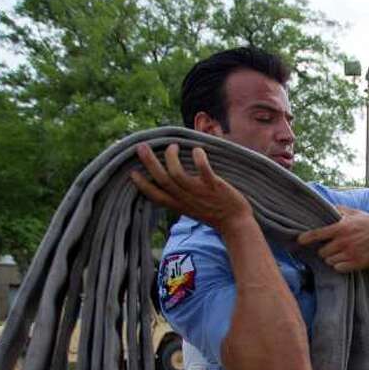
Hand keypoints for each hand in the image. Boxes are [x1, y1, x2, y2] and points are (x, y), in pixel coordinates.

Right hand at [130, 143, 252, 229]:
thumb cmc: (215, 214)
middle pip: (162, 180)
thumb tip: (173, 182)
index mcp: (180, 205)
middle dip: (149, 163)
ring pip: (177, 174)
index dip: (143, 185)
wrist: (236, 224)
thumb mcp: (192, 209)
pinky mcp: (215, 187)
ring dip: (172, 157)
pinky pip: (203, 170)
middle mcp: (186, 199)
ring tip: (173, 146)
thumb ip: (181, 197)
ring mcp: (200, 193)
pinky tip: (197, 149)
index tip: (132, 172)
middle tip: (141, 147)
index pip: (156, 196)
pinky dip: (198, 158)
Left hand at [298, 207, 368, 271]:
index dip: (305, 238)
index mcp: (341, 227)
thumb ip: (338, 210)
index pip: (317, 234)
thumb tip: (325, 208)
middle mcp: (344, 241)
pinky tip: (344, 260)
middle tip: (330, 247)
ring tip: (339, 253)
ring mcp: (350, 254)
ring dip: (332, 258)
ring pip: (329, 261)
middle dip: (324, 250)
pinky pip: (339, 268)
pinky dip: (339, 265)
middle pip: (322, 252)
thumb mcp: (354, 212)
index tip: (299, 241)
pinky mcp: (357, 263)